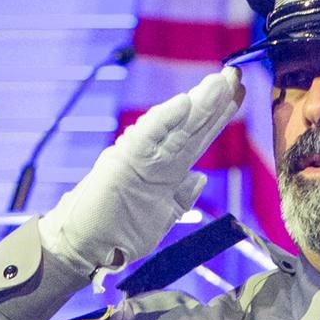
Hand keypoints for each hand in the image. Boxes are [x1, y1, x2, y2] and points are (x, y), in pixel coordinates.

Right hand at [38, 68, 243, 272]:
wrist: (82, 245)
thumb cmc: (113, 231)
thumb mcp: (157, 219)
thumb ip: (179, 199)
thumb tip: (199, 179)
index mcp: (164, 172)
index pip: (197, 138)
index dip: (218, 116)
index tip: (237, 94)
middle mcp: (155, 162)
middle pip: (192, 128)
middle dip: (215, 101)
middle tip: (234, 74)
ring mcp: (139, 162)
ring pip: (178, 130)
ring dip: (200, 105)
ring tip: (220, 82)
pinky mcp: (122, 165)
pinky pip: (148, 139)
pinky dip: (164, 121)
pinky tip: (182, 102)